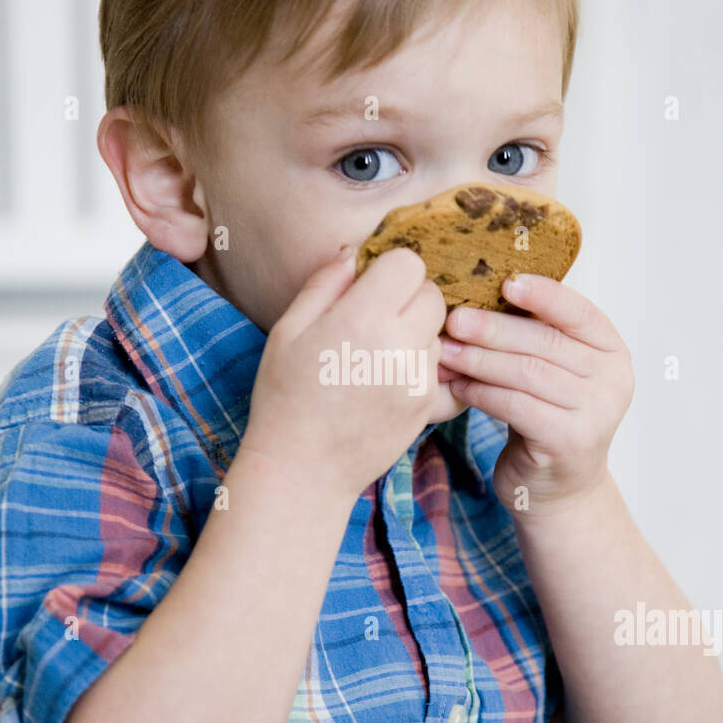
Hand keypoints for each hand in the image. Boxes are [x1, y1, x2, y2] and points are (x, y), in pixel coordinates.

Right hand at [242, 245, 446, 501]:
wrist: (302, 470)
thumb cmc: (285, 396)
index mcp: (361, 319)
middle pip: (432, 296)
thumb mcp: (289, 330)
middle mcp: (399, 347)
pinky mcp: (428, 407)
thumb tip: (354, 253)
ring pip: (438, 332)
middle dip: (408, 298)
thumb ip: (325, 284)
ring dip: (415, 334)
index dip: (389, 270)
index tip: (369, 287)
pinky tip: (385, 382)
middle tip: (375, 318)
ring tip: (375, 357)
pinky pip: (437, 368)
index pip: (408, 265)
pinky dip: (418, 367)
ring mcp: (419, 380)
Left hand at [437, 272, 633, 511]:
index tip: (505, 282)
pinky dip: (482, 393)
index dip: (544, 294)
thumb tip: (480, 288)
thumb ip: (537, 335)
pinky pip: (515, 406)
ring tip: (446, 351)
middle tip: (453, 319)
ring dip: (479, 360)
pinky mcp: (568, 442)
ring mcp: (596, 413)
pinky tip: (458, 386)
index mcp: (612, 351)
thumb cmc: (547, 417)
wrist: (558, 488)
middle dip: (493, 328)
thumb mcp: (554, 371)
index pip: (580, 312)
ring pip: (527, 373)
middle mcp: (613, 380)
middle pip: (545, 342)